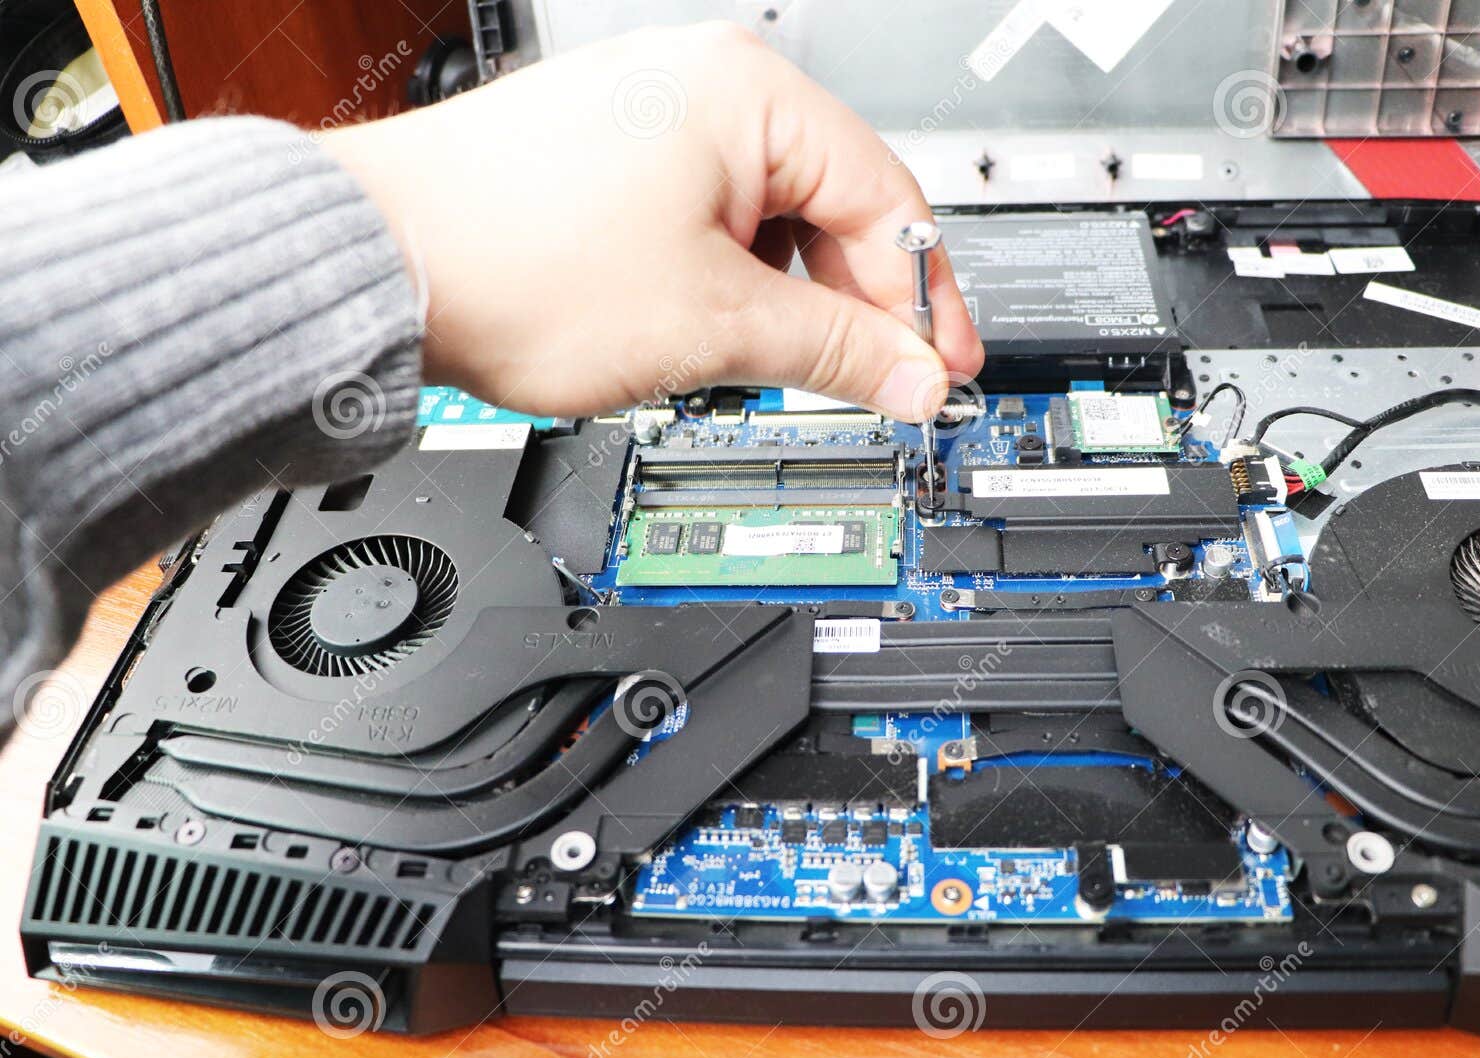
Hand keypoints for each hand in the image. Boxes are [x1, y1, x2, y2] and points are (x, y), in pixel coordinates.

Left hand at [323, 21, 982, 421]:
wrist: (376, 265)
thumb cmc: (513, 263)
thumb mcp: (712, 325)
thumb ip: (835, 352)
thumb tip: (911, 376)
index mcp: (750, 94)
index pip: (889, 203)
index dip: (923, 303)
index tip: (939, 370)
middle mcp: (704, 85)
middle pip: (834, 209)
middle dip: (856, 308)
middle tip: (878, 387)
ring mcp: (654, 117)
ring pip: (771, 222)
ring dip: (790, 302)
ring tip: (780, 369)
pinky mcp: (613, 157)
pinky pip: (710, 220)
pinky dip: (731, 282)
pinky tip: (722, 336)